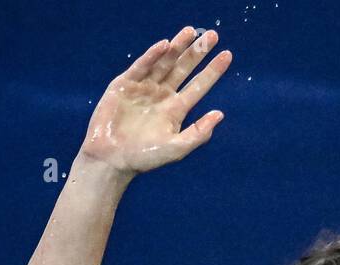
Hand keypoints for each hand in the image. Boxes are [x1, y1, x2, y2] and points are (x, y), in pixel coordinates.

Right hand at [79, 26, 231, 175]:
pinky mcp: (124, 84)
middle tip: (212, 35)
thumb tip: (220, 114)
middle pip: (183, 69)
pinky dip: (152, 56)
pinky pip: (141, 66)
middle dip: (197, 52)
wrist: (112, 159)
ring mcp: (143, 88)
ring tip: (190, 31)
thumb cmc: (144, 157)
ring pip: (164, 63)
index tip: (227, 55)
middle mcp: (162, 95)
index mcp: (176, 109)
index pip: (198, 86)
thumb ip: (198, 133)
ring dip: (177, 47)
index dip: (212, 71)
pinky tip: (165, 45)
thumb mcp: (176, 149)